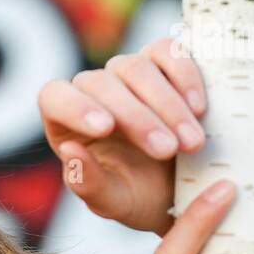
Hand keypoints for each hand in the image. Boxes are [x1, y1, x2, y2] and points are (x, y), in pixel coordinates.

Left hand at [37, 37, 206, 234]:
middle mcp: (94, 92)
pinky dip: (185, 76)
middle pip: (102, 83)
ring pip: (135, 66)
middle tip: (168, 151)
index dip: (76, 106)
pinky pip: (169, 50)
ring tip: (192, 142)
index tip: (106, 128)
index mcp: (68, 123)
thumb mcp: (116, 202)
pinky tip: (199, 109)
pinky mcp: (164, 62)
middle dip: (138, 118)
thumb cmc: (141, 195)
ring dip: (167, 104)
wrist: (189, 190)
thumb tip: (70, 151)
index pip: (54, 97)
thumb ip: (89, 184)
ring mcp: (128, 73)